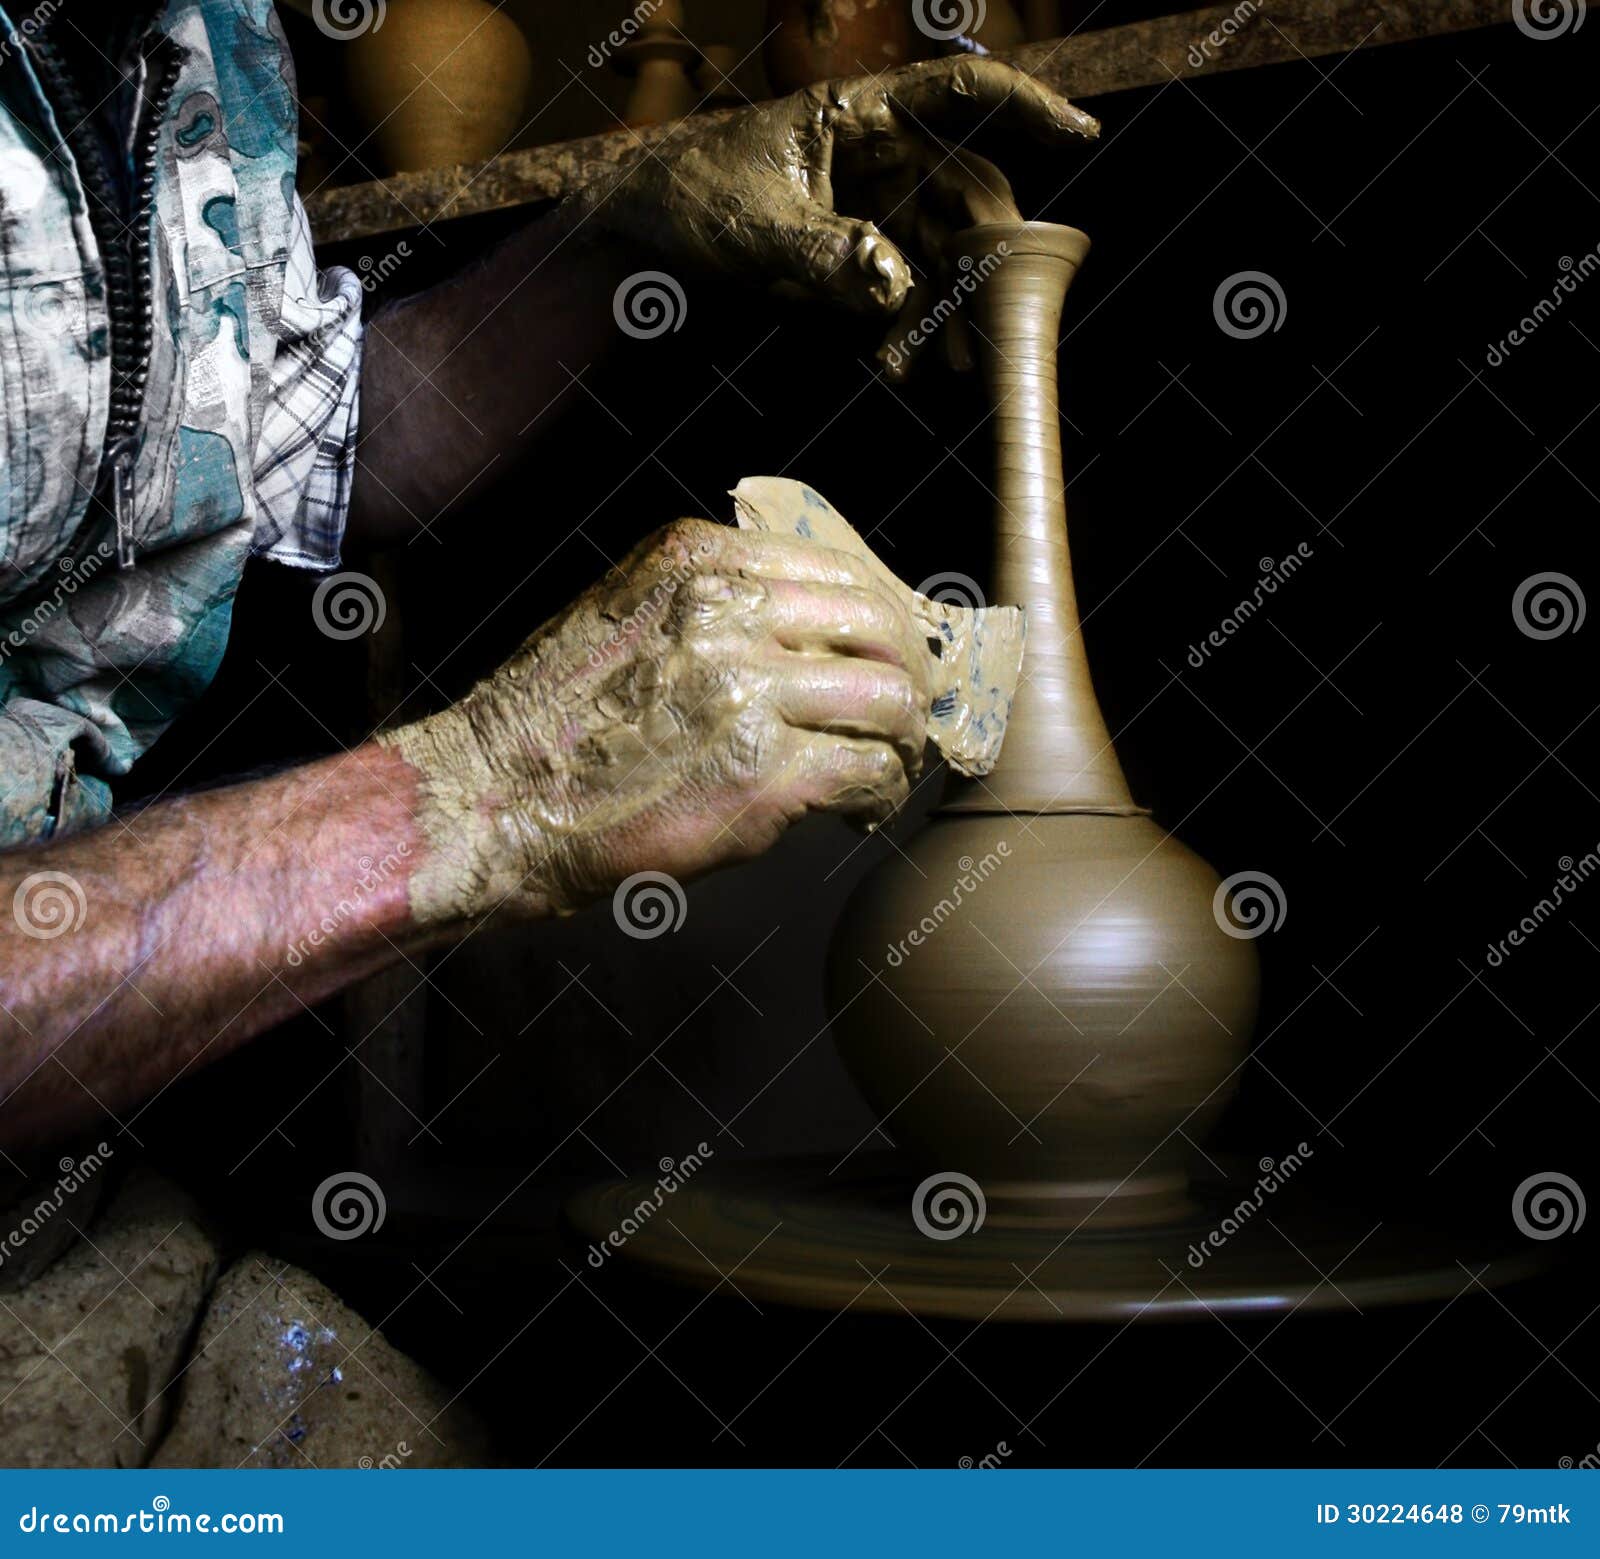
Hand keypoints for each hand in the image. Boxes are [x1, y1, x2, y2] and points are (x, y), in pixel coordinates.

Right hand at [383, 519, 931, 926]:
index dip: (884, 618)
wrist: (493, 800)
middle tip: (904, 718)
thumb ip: (711, 599)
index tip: (890, 655)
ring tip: (886, 768)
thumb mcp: (626, 611)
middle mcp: (727, 613)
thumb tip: (812, 620)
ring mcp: (746, 692)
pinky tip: (858, 811)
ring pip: (890, 699)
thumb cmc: (554, 720)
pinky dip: (880, 794)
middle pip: (882, 626)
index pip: (839, 569)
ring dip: (902, 740)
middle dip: (910, 676)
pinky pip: (868, 770)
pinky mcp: (760, 774)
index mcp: (697, 562)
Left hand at [569, 56, 1097, 374]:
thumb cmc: (689, 199)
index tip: (1079, 132)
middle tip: (994, 319)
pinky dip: (903, 328)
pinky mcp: (849, 255)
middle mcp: (873, 155)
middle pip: (960, 192)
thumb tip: (893, 285)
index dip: (1024, 104)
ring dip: (946, 310)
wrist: (637, 237)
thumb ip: (829, 256)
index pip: (957, 92)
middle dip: (983, 257)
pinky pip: (897, 289)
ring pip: (934, 252)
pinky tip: (903, 367)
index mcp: (856, 115)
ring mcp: (864, 206)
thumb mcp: (757, 227)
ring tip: (952, 365)